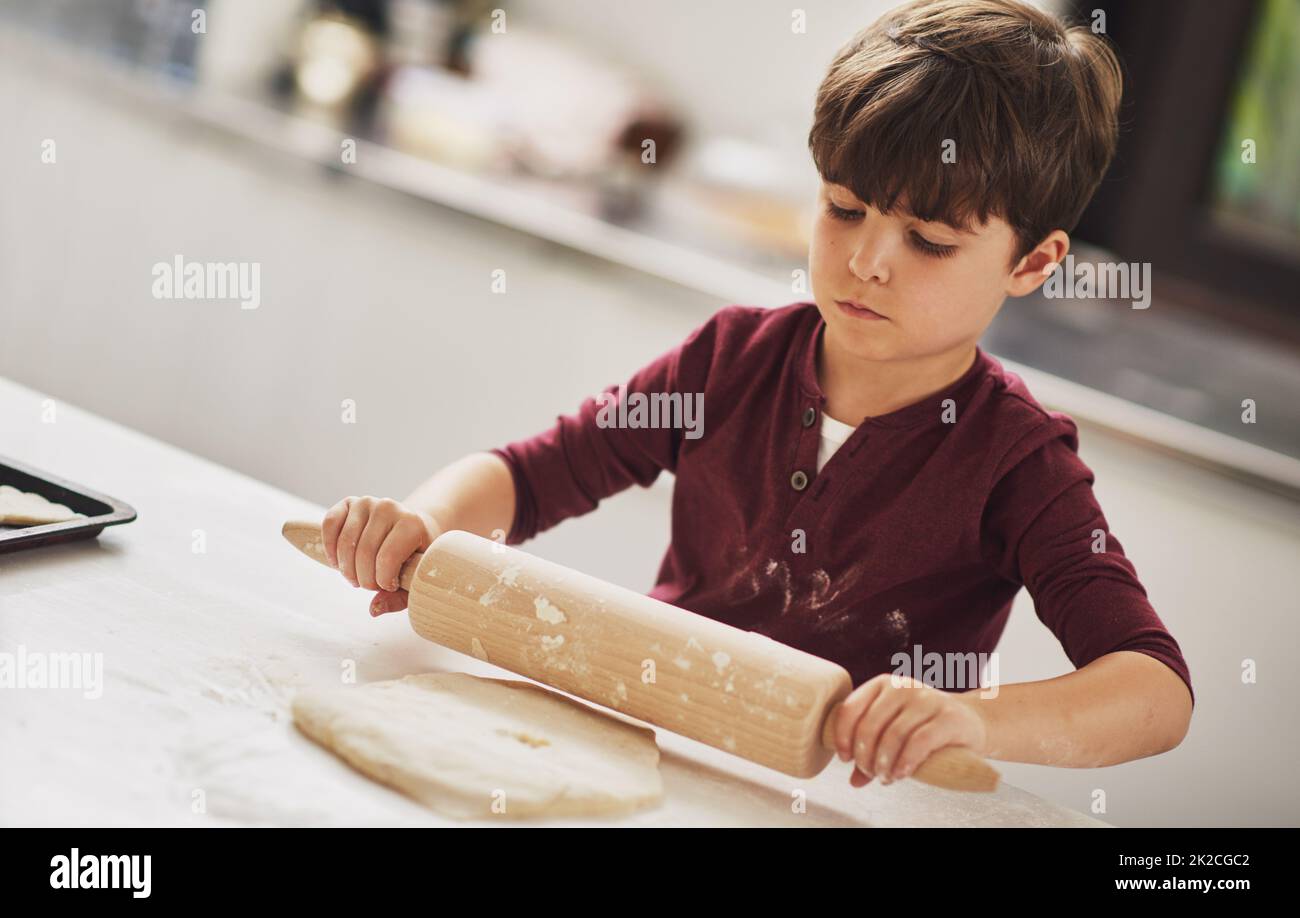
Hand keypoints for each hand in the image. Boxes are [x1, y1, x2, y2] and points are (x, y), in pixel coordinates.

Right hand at [320, 496, 440, 616]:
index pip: (387, 559)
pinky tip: (337, 563)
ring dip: (346, 568)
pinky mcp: (349, 502)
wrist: (412, 528)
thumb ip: (398, 598)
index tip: (388, 586)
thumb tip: (373, 609)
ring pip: (345, 543)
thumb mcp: (415, 577)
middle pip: (363, 553)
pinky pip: (329, 524)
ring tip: (355, 577)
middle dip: (363, 578)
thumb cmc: (414, 556)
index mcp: (412, 524)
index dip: (382, 581)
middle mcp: (389, 507)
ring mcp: (367, 503)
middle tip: (368, 585)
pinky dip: (329, 548)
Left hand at [830, 674, 987, 786]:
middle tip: (870, 773)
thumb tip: (854, 781)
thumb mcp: (894, 733)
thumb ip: (872, 752)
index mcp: (882, 684)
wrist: (970, 722)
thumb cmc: (924, 728)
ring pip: (893, 734)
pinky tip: (901, 774)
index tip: (845, 758)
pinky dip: (905, 761)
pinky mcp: (948, 716)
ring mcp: (927, 699)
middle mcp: (902, 686)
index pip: (851, 707)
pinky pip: (919, 741)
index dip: (843, 736)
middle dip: (865, 756)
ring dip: (884, 763)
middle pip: (870, 724)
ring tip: (886, 778)